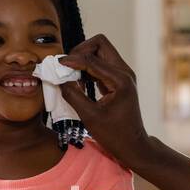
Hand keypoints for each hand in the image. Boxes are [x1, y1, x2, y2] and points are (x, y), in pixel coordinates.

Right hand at [58, 34, 151, 170]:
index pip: (92, 59)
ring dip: (83, 58)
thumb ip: (73, 95)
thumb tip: (59, 79)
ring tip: (70, 74)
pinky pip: (101, 63)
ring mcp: (122, 74)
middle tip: (67, 66)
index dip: (72, 60)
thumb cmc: (114, 135)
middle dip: (80, 51)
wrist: (133, 145)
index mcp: (120, 80)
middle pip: (100, 44)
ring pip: (100, 51)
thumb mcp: (89, 116)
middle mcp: (124, 72)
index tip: (57, 65)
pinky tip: (78, 81)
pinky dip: (87, 68)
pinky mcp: (118, 79)